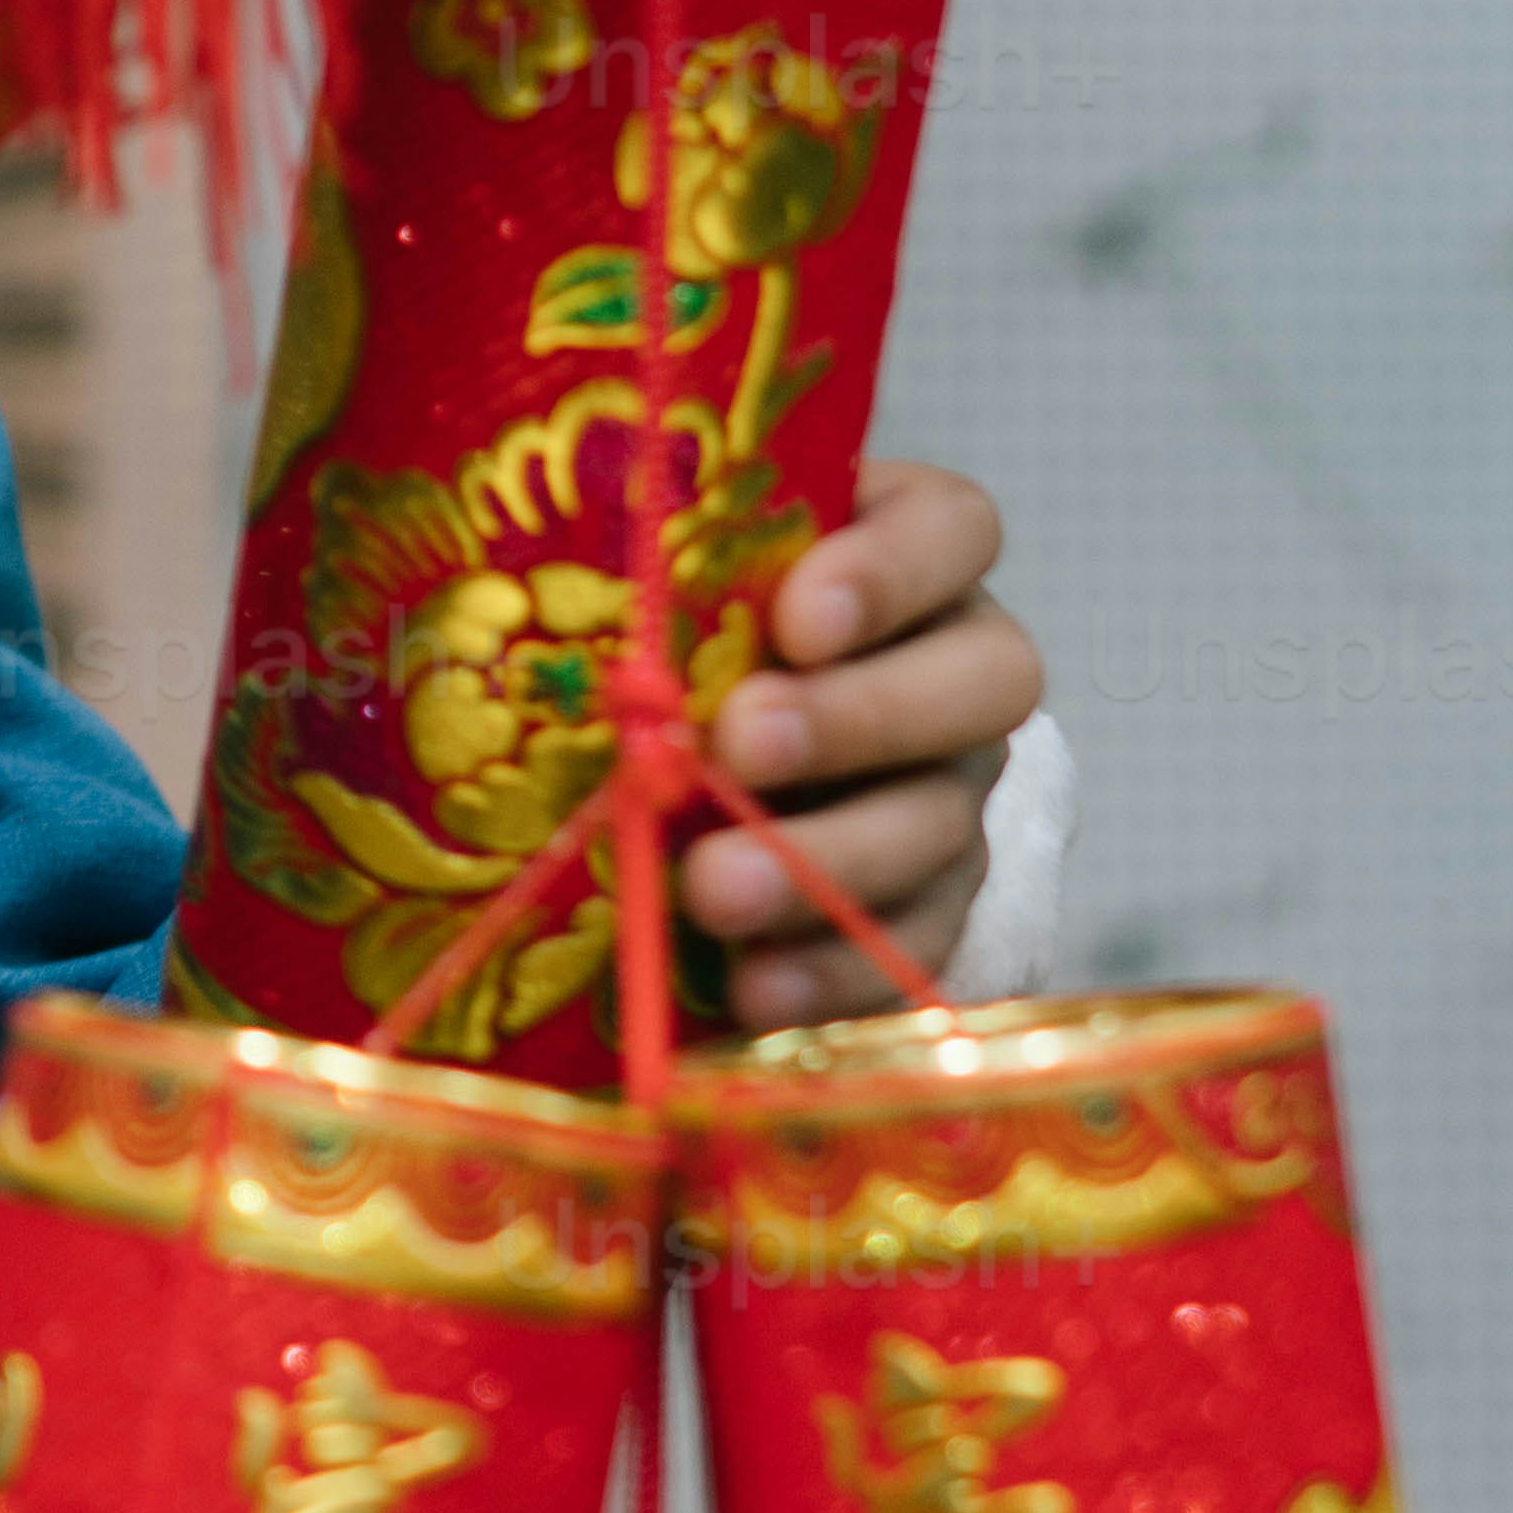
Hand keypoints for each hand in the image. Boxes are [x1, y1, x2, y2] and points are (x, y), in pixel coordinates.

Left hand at [676, 457, 1039, 1024]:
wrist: (673, 768)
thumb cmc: (655, 633)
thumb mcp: (648, 577)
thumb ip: (636, 564)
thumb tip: (527, 573)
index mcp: (903, 550)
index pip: (953, 529)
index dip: (892, 570)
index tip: (796, 618)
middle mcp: (953, 665)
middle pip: (985, 678)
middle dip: (863, 715)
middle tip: (740, 747)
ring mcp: (949, 791)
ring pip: (943, 824)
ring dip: (829, 861)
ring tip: (714, 889)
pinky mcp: (926, 907)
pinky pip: (914, 944)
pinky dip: (832, 969)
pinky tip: (751, 983)